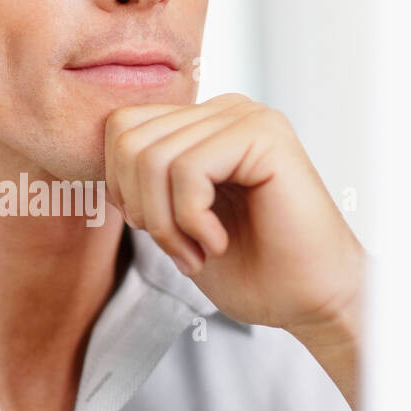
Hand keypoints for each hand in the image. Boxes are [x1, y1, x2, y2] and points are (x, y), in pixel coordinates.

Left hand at [104, 95, 363, 334]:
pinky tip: (219, 242)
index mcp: (202, 124)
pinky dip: (191, 220)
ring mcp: (246, 117)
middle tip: (179, 248)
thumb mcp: (174, 221)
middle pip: (128, 139)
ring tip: (200, 250)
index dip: (120, 187)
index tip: (157, 233)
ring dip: (166, 223)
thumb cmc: (252, 269)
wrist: (312, 301)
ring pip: (153, 157)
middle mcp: (224, 110)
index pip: (120, 128)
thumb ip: (143, 183)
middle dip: (141, 208)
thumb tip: (97, 161)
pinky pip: (188, 169)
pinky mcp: (264, 135)